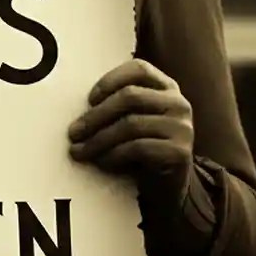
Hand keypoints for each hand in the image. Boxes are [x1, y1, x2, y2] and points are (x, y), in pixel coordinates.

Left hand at [67, 58, 193, 211]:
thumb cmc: (143, 148)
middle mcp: (179, 103)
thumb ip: (118, 105)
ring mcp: (182, 127)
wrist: (168, 186)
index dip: (111, 80)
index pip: (139, 69)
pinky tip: (101, 161)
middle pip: (131, 96)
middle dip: (96, 115)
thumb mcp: (133, 119)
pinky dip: (113, 155)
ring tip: (79, 151)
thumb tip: (80, 110)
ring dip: (99, 139)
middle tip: (74, 132)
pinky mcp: (180, 152)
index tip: (90, 99)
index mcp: (167, 87)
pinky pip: (138, 148)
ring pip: (131, 124)